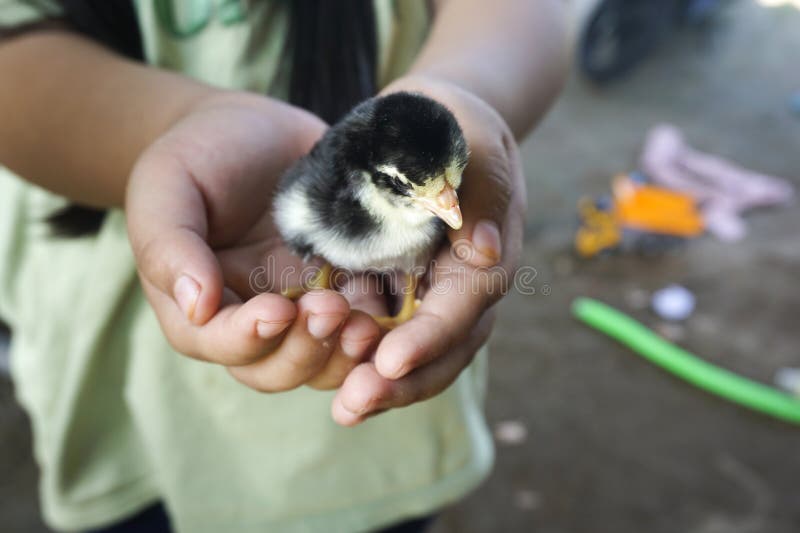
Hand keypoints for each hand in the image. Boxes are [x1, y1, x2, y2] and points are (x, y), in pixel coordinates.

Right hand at [126, 92, 381, 391]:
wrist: (252, 131)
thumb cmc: (197, 155)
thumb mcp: (167, 188)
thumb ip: (171, 248)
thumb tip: (197, 306)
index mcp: (199, 307)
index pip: (218, 343)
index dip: (248, 337)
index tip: (279, 309)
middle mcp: (251, 322)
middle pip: (275, 368)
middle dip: (305, 349)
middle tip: (333, 309)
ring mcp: (300, 309)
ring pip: (322, 362)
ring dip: (345, 353)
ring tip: (368, 324)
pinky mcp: (340, 289)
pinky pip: (362, 325)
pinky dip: (378, 329)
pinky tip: (393, 310)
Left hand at [331, 77, 526, 424]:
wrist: (430, 123)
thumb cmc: (450, 121)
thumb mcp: (469, 133)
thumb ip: (480, 186)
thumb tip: (486, 249)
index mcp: (487, 251)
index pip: (465, 304)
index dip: (431, 335)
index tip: (390, 360)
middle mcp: (463, 285)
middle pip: (445, 347)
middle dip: (404, 381)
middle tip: (355, 404)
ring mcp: (431, 295)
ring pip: (415, 354)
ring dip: (381, 385)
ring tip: (344, 409)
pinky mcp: (397, 293)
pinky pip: (384, 336)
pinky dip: (360, 360)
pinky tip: (326, 376)